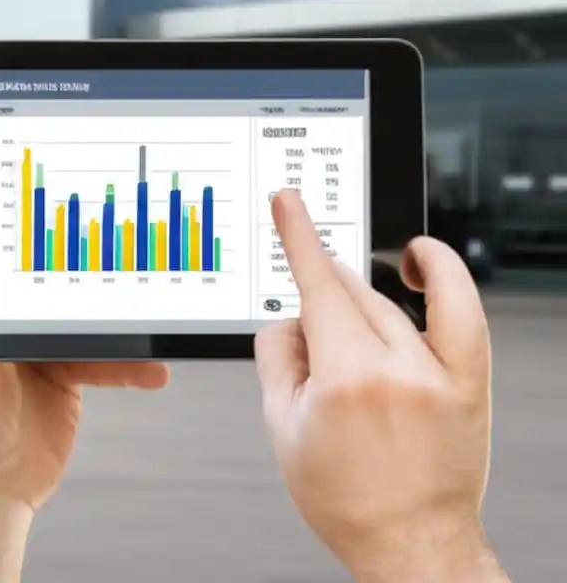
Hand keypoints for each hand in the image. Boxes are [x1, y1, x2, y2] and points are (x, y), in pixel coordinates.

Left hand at [0, 203, 168, 581]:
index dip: (23, 223)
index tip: (56, 197)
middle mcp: (4, 319)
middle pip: (49, 276)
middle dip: (82, 261)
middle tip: (117, 242)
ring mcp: (39, 346)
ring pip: (84, 314)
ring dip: (115, 313)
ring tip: (144, 304)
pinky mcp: (68, 374)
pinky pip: (105, 357)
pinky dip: (130, 361)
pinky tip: (151, 364)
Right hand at [255, 190, 506, 581]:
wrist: (410, 541)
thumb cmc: (345, 498)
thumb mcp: (281, 428)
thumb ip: (277, 358)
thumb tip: (287, 318)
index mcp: (347, 378)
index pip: (319, 287)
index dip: (301, 238)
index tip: (291, 204)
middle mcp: (398, 368)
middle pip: (348, 294)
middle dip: (318, 301)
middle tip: (309, 338)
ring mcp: (440, 372)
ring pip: (388, 303)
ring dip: (359, 303)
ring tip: (346, 350)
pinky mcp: (469, 381)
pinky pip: (461, 310)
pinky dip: (443, 276)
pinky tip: (421, 259)